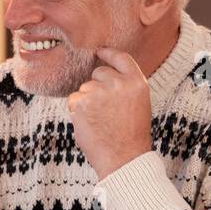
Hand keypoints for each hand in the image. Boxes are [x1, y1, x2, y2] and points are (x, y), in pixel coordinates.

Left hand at [67, 47, 154, 179]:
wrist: (123, 158)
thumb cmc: (130, 136)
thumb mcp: (138, 105)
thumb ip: (124, 87)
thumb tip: (102, 75)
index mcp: (137, 82)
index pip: (121, 58)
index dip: (108, 53)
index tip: (99, 51)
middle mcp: (118, 83)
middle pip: (98, 73)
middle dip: (97, 87)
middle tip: (105, 111)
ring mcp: (99, 91)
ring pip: (84, 88)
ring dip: (86, 102)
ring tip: (100, 122)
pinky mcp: (81, 102)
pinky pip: (73, 100)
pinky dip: (76, 111)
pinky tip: (89, 124)